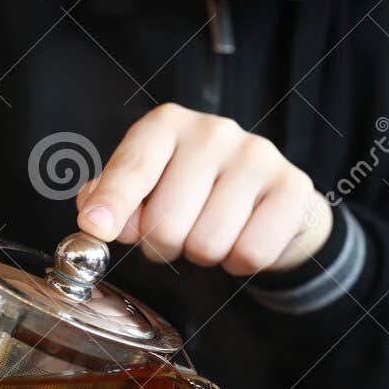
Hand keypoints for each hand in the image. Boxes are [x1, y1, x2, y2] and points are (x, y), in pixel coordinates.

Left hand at [75, 104, 332, 274]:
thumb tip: (98, 220)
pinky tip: (242, 240)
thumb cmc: (199, 191)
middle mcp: (213, 131)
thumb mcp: (148, 186)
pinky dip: (240, 263)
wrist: (270, 196)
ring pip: (208, 243)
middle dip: (165, 245)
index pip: (134, 167)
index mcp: (168, 124)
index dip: (113, 202)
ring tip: (213, 233)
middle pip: (167, 222)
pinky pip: (251, 252)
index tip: (96, 227)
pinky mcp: (292, 187)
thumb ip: (113, 199)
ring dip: (205, 256)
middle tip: (179, 235)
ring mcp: (257, 156)